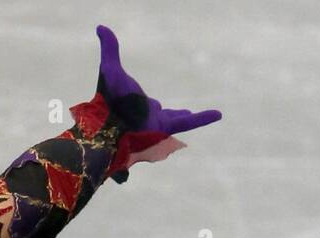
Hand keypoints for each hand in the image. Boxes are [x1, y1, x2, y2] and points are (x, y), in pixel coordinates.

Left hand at [95, 24, 221, 135]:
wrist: (110, 123)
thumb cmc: (108, 99)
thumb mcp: (110, 70)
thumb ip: (110, 49)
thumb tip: (101, 27)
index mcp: (135, 106)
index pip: (146, 104)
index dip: (146, 103)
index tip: (151, 103)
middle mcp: (146, 117)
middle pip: (158, 115)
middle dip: (160, 115)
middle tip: (168, 115)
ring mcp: (156, 125)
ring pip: (174, 121)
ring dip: (182, 119)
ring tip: (189, 116)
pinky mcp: (165, 128)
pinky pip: (188, 124)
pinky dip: (203, 118)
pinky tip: (218, 114)